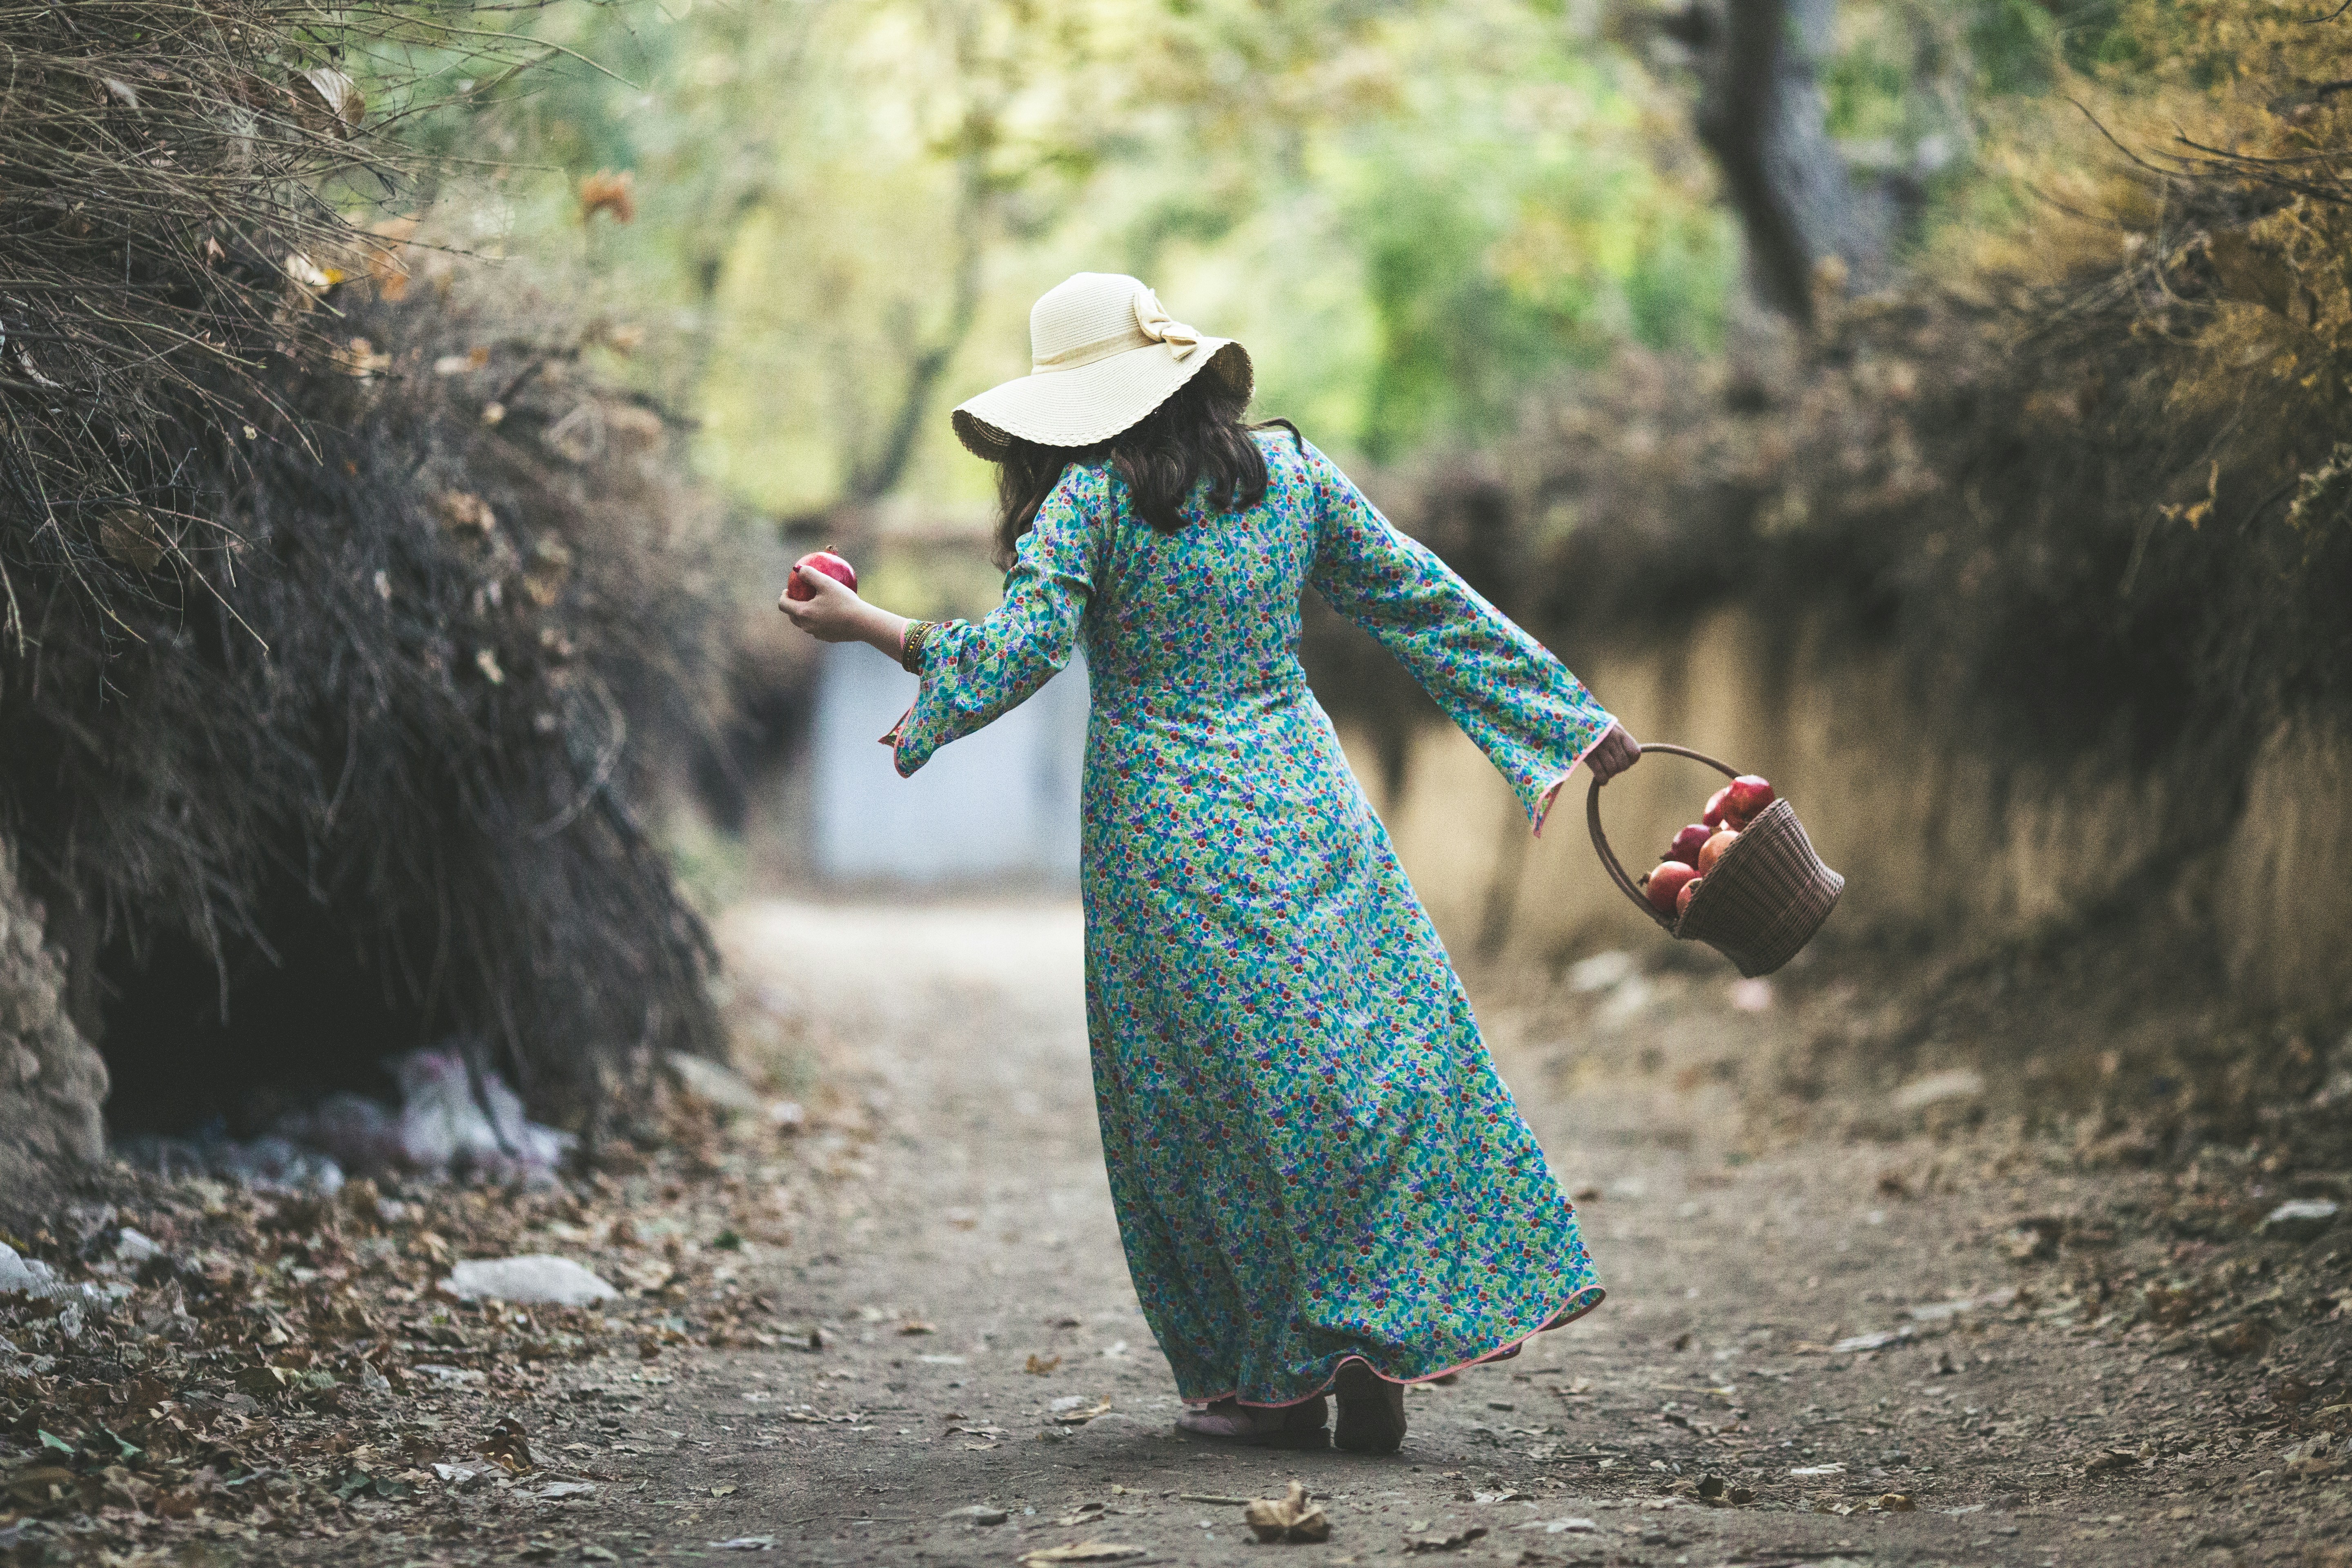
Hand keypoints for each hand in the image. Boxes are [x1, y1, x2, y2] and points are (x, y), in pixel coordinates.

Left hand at [778, 565, 911, 660]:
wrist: (863, 623)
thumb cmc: (844, 601)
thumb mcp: (827, 583)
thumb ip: (810, 574)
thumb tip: (798, 568)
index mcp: (803, 613)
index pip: (783, 605)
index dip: (783, 596)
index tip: (789, 589)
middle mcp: (807, 626)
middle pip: (792, 616)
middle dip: (792, 606)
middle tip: (799, 596)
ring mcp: (817, 634)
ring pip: (805, 624)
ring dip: (805, 614)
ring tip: (814, 604)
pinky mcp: (828, 638)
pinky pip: (818, 628)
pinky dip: (819, 621)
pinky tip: (829, 613)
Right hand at [1587, 722, 1639, 784]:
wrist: (1574, 720)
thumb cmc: (1594, 725)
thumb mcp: (1610, 726)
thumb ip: (1620, 739)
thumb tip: (1630, 758)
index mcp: (1619, 733)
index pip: (1634, 753)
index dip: (1631, 761)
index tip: (1626, 760)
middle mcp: (1611, 740)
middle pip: (1624, 763)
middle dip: (1620, 769)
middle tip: (1613, 767)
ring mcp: (1599, 747)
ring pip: (1612, 769)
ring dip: (1610, 774)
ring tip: (1605, 771)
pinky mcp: (1588, 755)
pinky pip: (1600, 773)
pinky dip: (1603, 779)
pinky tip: (1602, 780)